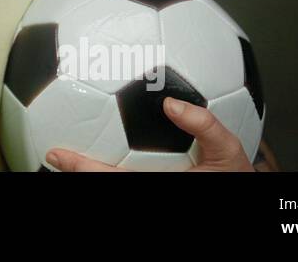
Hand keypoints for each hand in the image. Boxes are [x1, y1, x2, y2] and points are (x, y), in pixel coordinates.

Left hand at [45, 97, 253, 171]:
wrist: (244, 194)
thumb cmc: (236, 176)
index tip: (56, 155)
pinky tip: (100, 157)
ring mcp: (151, 189)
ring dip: (90, 173)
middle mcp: (149, 189)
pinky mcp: (154, 186)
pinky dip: (106, 171)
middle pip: (103, 184)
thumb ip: (204, 126)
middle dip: (77, 172)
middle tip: (53, 156)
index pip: (110, 178)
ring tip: (68, 158)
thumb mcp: (229, 151)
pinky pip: (124, 179)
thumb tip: (172, 103)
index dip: (81, 167)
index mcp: (160, 183)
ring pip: (112, 183)